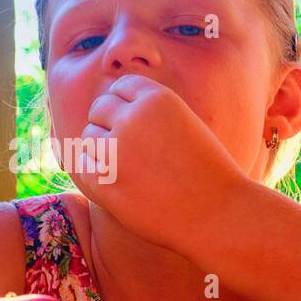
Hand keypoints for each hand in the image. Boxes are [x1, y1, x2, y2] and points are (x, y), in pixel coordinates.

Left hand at [69, 74, 247, 256]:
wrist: (219, 213)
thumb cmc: (204, 171)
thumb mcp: (183, 123)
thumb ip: (149, 112)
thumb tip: (109, 106)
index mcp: (157, 98)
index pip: (120, 87)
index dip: (124, 106)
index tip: (136, 126)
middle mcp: (133, 119)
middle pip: (99, 110)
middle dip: (109, 125)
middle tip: (128, 150)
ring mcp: (116, 151)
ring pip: (88, 138)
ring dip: (100, 150)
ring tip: (128, 169)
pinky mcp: (105, 183)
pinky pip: (81, 167)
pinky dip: (93, 173)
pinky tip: (116, 183)